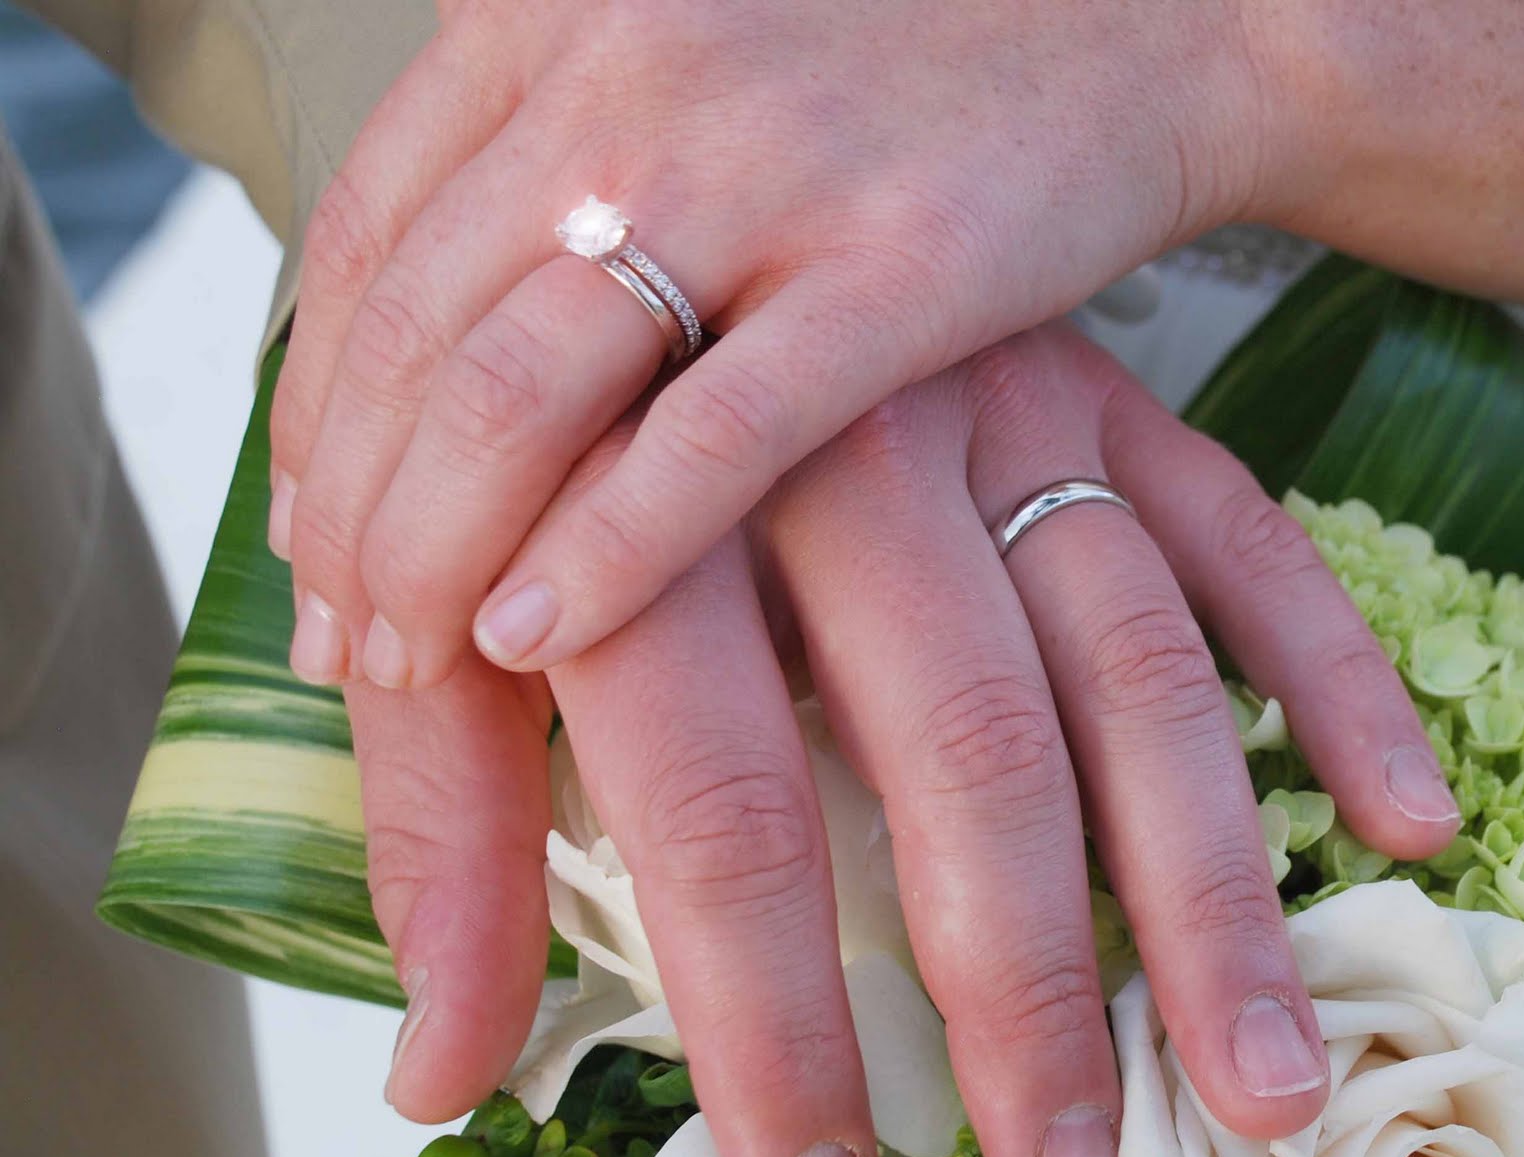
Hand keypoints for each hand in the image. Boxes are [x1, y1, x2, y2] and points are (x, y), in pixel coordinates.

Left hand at [268, 0, 1282, 690]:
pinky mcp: (892, 275)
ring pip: (522, 393)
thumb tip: (462, 363)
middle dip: (352, 514)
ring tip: (405, 662)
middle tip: (336, 637)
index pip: (365, 243)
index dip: (312, 413)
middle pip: (415, 337)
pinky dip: (602, 552)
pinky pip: (708, 440)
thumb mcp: (692, 60)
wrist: (1154, 11)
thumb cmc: (907, 62)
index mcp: (559, 15)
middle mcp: (628, 80)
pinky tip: (531, 637)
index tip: (307, 536)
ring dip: (435, 548)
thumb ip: (564, 167)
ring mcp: (760, 176)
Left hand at [352, 322, 1460, 1156]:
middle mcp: (840, 457)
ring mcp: (994, 412)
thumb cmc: (529, 460)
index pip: (720, 812)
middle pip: (963, 752)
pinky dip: (1330, 677)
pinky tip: (1394, 820)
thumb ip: (450, 840)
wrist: (639, 210)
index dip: (768, 1027)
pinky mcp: (1100, 389)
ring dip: (1204, 892)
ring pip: (1133, 667)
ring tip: (1252, 1082)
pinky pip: (1246, 534)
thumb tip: (444, 1076)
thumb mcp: (452, 625)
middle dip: (1024, 993)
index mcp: (649, 522)